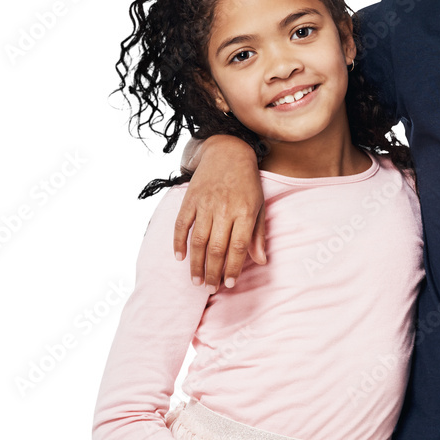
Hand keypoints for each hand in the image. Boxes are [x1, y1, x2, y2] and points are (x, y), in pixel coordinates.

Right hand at [173, 135, 264, 291]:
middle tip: (211, 288)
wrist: (227, 151)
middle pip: (216, 248)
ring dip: (196, 264)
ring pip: (198, 240)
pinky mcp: (190, 199)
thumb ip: (258, 234)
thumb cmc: (247, 182)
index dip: (233, 268)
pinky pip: (181, 224)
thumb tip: (261, 261)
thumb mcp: (259, 205)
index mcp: (244, 211)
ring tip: (197, 281)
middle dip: (213, 272)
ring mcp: (205, 203)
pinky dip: (178, 242)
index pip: (238, 247)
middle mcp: (224, 208)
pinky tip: (180, 257)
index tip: (229, 284)